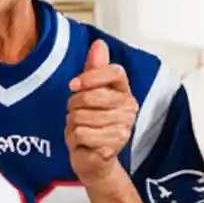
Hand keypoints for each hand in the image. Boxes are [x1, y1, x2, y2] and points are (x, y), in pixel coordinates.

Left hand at [66, 40, 137, 189]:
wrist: (93, 158)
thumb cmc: (91, 123)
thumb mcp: (89, 94)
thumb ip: (94, 69)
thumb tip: (99, 44)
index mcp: (125, 92)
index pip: (114, 72)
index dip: (91, 77)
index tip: (74, 85)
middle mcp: (129, 108)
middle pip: (92, 96)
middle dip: (75, 106)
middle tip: (78, 114)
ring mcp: (124, 127)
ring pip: (83, 116)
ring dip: (74, 124)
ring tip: (82, 128)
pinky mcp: (113, 145)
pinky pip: (82, 133)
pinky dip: (76, 138)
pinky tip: (84, 141)